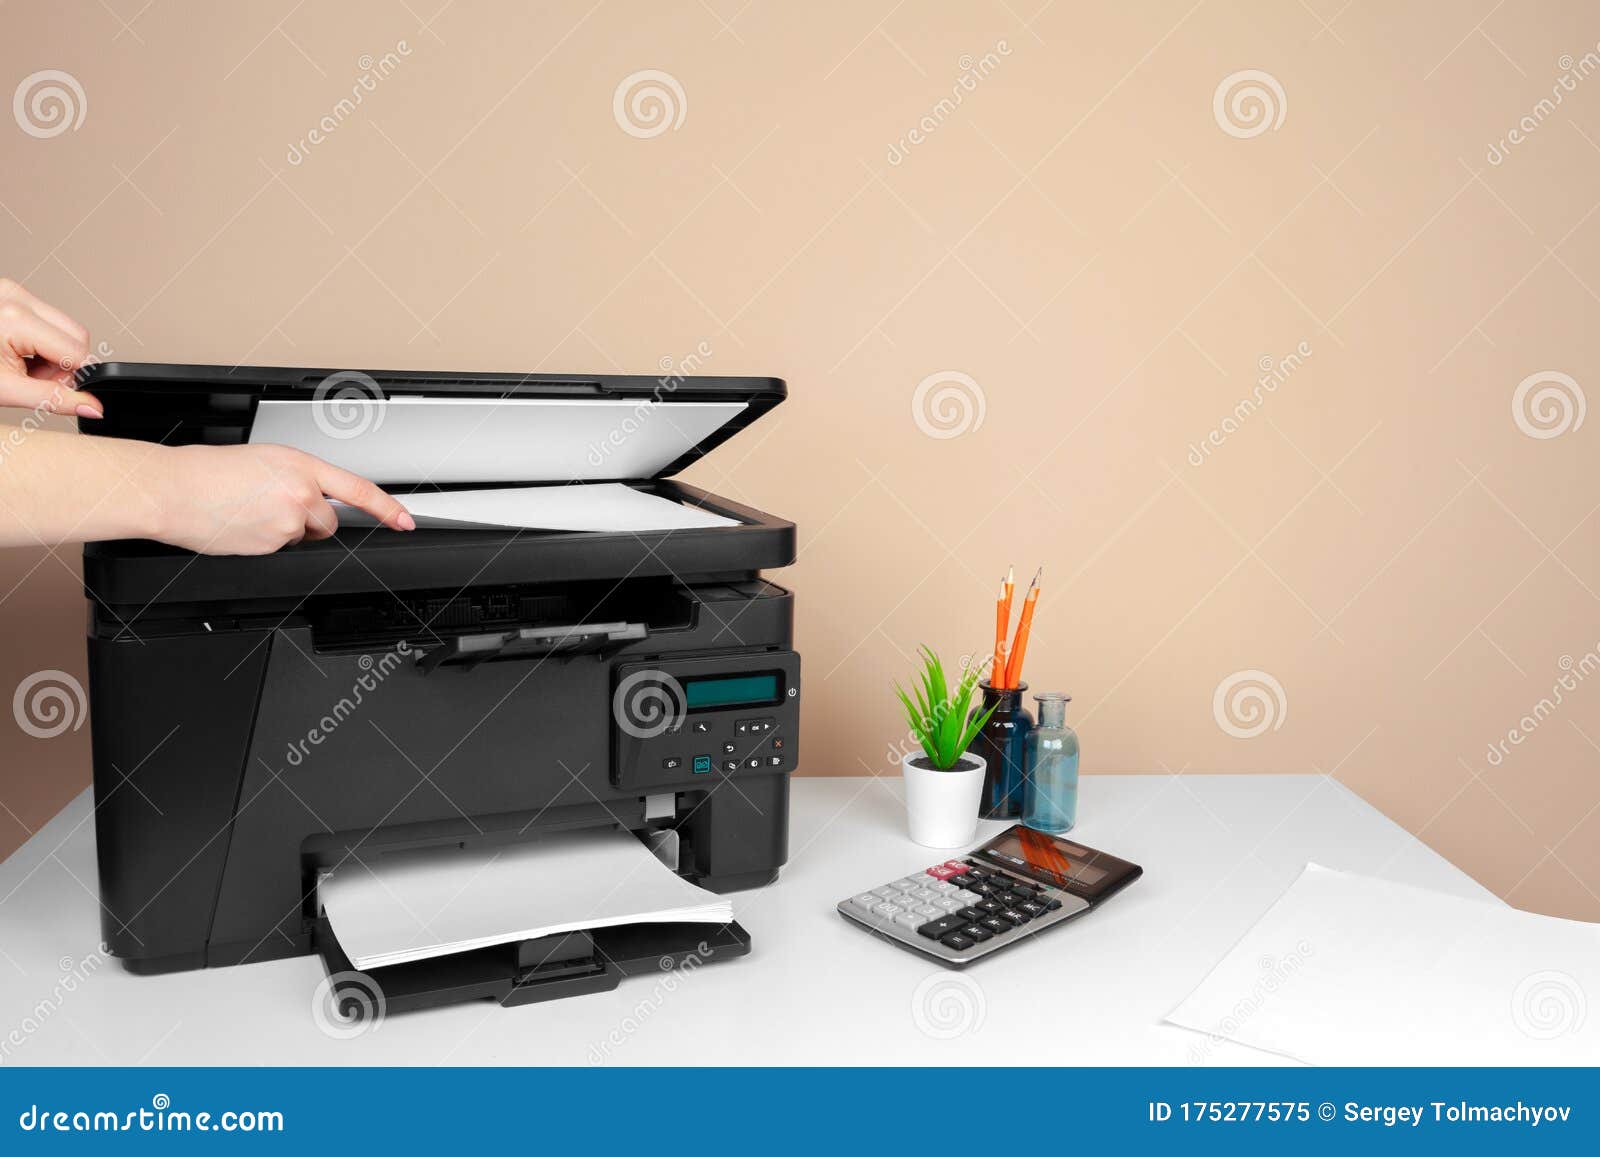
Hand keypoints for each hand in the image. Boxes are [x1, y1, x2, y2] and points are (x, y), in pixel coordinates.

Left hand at [0, 278, 100, 416]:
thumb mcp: (6, 390)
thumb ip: (54, 399)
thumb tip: (92, 407)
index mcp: (16, 319)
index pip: (78, 352)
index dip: (70, 376)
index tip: (47, 387)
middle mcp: (17, 297)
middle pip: (76, 335)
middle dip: (61, 363)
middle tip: (29, 376)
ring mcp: (12, 291)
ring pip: (64, 326)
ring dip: (51, 351)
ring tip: (18, 363)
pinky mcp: (9, 292)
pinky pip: (45, 317)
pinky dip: (37, 339)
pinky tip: (14, 349)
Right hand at [147, 443, 414, 554]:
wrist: (172, 489)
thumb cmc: (206, 471)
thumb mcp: (262, 461)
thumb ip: (295, 478)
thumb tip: (310, 497)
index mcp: (300, 465)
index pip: (358, 489)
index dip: (387, 508)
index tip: (404, 521)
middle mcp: (300, 493)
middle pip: (329, 522)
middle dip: (310, 521)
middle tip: (273, 507)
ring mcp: (287, 523)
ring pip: (303, 537)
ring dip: (287, 531)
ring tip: (250, 513)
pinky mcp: (271, 546)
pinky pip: (280, 550)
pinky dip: (266, 542)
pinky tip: (242, 526)